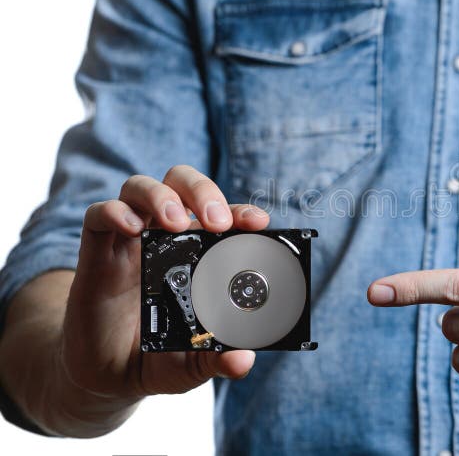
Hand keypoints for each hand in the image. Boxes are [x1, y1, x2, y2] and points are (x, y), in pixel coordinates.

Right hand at [62, 165, 268, 399]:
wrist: (107, 376)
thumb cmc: (157, 356)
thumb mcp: (193, 363)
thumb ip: (217, 359)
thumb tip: (243, 361)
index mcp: (199, 253)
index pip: (222, 216)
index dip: (241, 212)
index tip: (258, 223)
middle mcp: (166, 238)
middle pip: (182, 184)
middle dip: (202, 191)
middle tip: (217, 222)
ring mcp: (130, 241)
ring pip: (140, 188)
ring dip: (161, 196)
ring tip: (175, 224)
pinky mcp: (97, 253)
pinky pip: (99, 215)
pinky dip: (115, 212)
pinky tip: (133, 229)